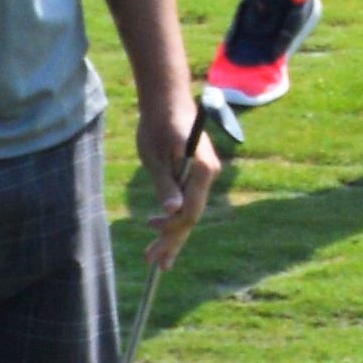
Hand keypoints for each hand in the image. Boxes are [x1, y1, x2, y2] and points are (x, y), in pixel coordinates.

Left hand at [136, 94, 222, 268]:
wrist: (166, 99)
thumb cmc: (158, 124)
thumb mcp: (156, 156)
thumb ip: (166, 184)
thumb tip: (173, 211)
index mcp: (202, 170)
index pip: (190, 211)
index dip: (172, 232)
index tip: (153, 247)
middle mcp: (209, 174)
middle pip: (192, 215)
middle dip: (173, 241)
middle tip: (154, 263)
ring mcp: (205, 174)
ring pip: (190, 210)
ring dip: (172, 232)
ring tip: (153, 254)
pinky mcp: (197, 173)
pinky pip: (189, 200)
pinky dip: (175, 216)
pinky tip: (161, 228)